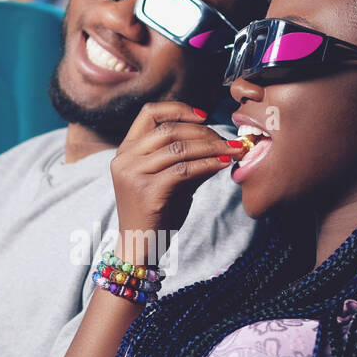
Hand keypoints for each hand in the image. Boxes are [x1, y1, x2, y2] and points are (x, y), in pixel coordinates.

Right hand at [110, 102, 241, 261]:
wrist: (141, 247)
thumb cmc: (156, 214)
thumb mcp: (171, 180)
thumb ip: (189, 160)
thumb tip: (221, 143)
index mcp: (126, 150)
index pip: (150, 113)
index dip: (179, 109)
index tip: (204, 116)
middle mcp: (125, 159)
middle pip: (169, 129)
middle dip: (203, 132)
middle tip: (227, 140)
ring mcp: (133, 175)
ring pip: (179, 148)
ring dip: (211, 147)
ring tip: (232, 151)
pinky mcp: (147, 192)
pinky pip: (184, 170)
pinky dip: (207, 165)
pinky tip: (223, 165)